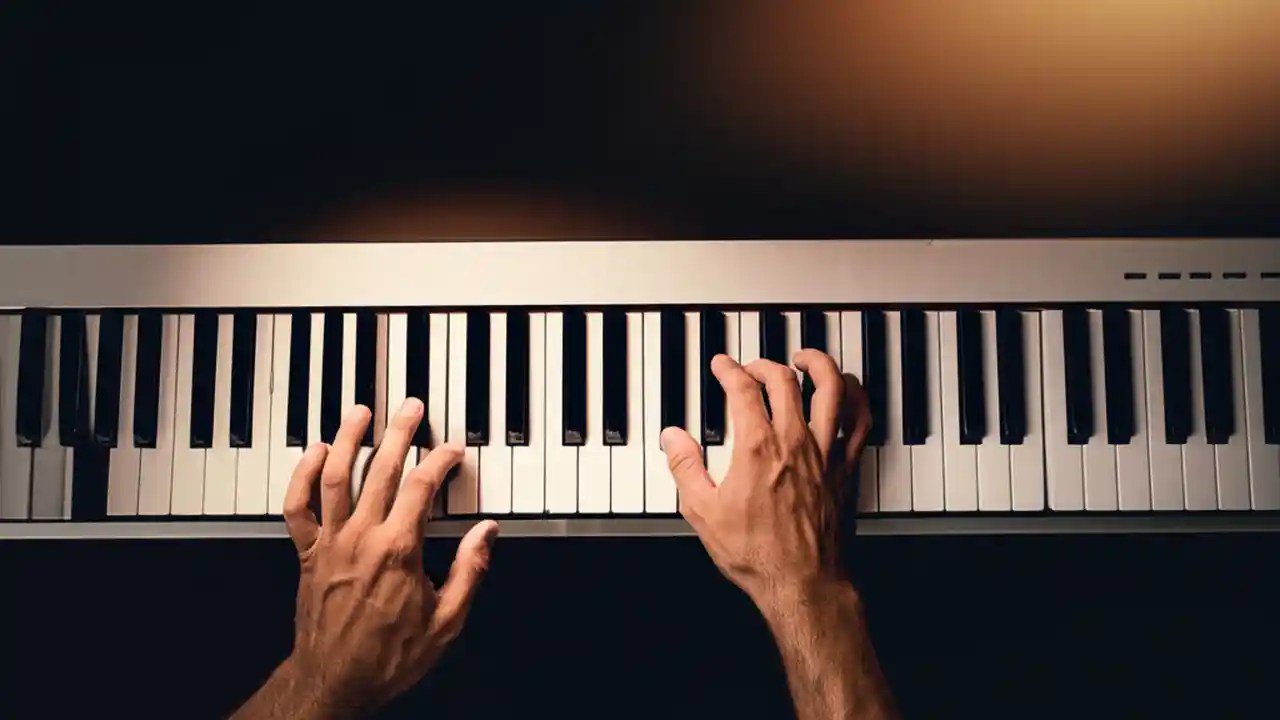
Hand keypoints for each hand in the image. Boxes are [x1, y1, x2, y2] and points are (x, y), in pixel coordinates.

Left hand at [248, 400, 497, 718]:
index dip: (439, 461)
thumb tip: (487, 534)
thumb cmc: (388, 657)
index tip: (452, 451)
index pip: (421, 488)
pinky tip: (315, 452)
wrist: (335, 681)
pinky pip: (297, 506)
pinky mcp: (307, 552)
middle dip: (398, 432)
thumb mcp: (446, 622)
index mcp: (398, 552)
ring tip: (360, 412)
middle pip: (379, 469)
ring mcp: (330, 543)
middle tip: (410, 408)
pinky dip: (302, 475)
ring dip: (348, 439)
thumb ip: (468, 571)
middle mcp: (361, 539)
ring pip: (334, 477)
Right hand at [660, 350, 870, 609]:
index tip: (722, 365)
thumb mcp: (703, 512)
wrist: (802, 584)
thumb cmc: (756, 555)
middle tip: (751, 368)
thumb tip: (673, 437)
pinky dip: (856, 396)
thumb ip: (685, 468)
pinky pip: (861, 420)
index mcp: (757, 448)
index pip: (743, 389)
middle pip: (784, 379)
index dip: (729, 369)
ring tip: (805, 358)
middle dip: (764, 364)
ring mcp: (826, 452)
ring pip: (832, 388)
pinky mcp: (847, 468)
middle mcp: (795, 442)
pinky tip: (847, 389)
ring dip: (818, 364)